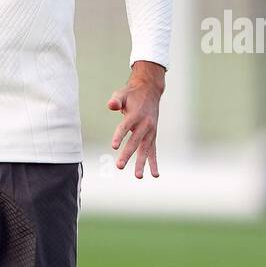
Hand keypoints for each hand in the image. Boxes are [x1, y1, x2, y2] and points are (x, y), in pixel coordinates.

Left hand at [108, 61, 164, 178]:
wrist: (150, 90)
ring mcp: (150, 131)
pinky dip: (154, 163)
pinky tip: (154, 175)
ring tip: (138, 176)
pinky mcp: (152, 136)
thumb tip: (111, 105)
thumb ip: (116, 100)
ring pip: (145, 149)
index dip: (119, 135)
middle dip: (127, 154)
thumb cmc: (132, 94)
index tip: (113, 146)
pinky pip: (153, 151)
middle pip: (135, 141)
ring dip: (141, 163)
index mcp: (136, 114)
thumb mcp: (122, 93)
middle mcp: (145, 124)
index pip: (126, 126)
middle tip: (119, 166)